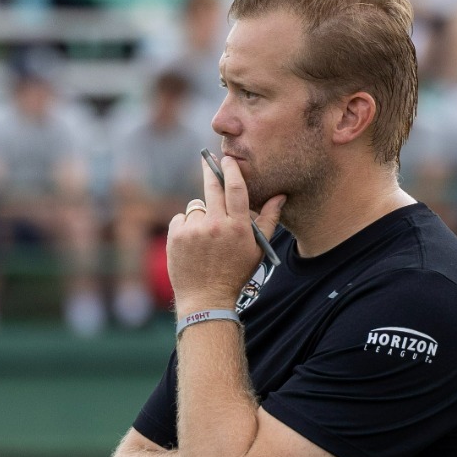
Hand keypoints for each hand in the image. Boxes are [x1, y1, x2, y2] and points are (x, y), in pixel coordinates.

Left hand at [166, 155, 285, 314]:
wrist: (206, 298)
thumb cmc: (235, 273)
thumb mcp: (257, 249)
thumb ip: (268, 219)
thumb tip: (280, 195)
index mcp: (237, 227)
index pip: (235, 188)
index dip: (231, 170)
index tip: (227, 158)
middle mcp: (215, 225)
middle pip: (212, 187)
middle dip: (211, 170)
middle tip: (208, 159)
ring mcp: (194, 230)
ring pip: (197, 206)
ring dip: (202, 214)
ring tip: (206, 236)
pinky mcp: (176, 235)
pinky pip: (182, 218)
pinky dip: (186, 226)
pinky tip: (193, 243)